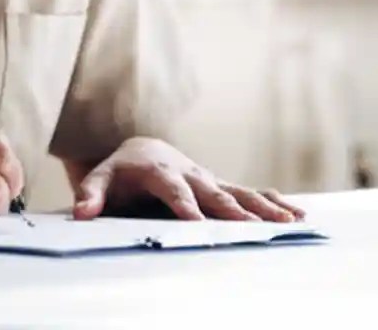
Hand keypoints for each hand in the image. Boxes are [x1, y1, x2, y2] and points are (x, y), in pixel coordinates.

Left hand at [71, 137, 304, 222]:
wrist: (142, 149)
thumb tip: (82, 213)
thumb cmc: (119, 170)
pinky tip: (296, 215)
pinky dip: (273, 202)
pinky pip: (250, 193)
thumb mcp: (99, 178)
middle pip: (215, 193)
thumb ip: (90, 195)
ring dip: (264, 207)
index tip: (197, 223)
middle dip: (234, 210)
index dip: (185, 206)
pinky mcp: (220, 186)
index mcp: (160, 170)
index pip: (174, 191)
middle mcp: (190, 173)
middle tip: (254, 227)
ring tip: (288, 221)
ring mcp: (209, 179)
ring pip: (240, 193)